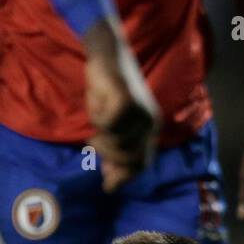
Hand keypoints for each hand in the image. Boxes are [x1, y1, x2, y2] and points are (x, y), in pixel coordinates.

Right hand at [84, 27, 158, 192]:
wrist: (106, 56)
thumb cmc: (107, 92)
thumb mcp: (111, 128)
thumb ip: (113, 153)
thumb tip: (110, 186)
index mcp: (150, 129)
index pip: (142, 164)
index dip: (124, 178)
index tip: (107, 187)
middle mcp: (150, 122)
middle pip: (128, 158)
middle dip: (107, 155)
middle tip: (92, 140)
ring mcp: (140, 112)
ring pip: (116, 142)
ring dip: (99, 133)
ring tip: (96, 115)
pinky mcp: (127, 101)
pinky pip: (106, 124)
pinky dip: (96, 116)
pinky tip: (98, 101)